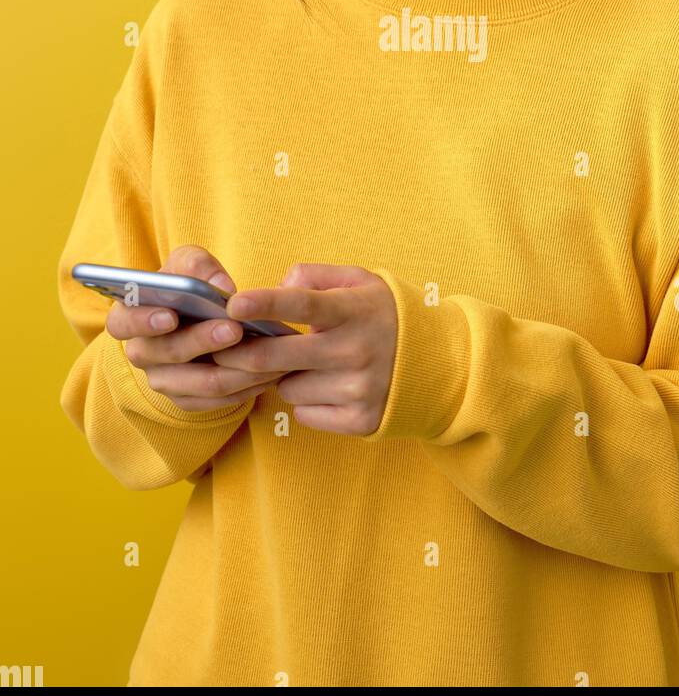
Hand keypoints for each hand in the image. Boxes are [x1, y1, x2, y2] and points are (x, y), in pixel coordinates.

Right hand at [105, 245, 286, 411]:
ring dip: (235, 369)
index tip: (170, 316)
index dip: (143, 321)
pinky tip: (270, 372)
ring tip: (265, 351)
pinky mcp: (189, 400)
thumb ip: (199, 266)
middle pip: (167, 353)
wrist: (202, 317)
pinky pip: (218, 401)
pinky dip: (247, 387)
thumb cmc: (189, 284)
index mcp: (130, 316)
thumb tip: (220, 286)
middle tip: (234, 329)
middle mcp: (143, 353)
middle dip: (202, 341)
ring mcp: (165, 381)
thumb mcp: (190, 264)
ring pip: (200, 383)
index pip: (122, 323)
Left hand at [211, 263, 397, 434]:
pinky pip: (305, 413)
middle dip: (239, 353)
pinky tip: (327, 387)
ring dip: (286, 377)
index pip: (303, 304)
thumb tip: (279, 288)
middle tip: (223, 348)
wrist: (438, 363)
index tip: (233, 304)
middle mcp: (355, 350)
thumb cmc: (385, 314)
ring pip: (287, 388)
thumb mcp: (360, 281)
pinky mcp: (359, 420)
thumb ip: (315, 276)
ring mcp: (358, 389)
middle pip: (277, 357)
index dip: (265, 303)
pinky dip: (307, 402)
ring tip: (310, 365)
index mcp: (352, 311)